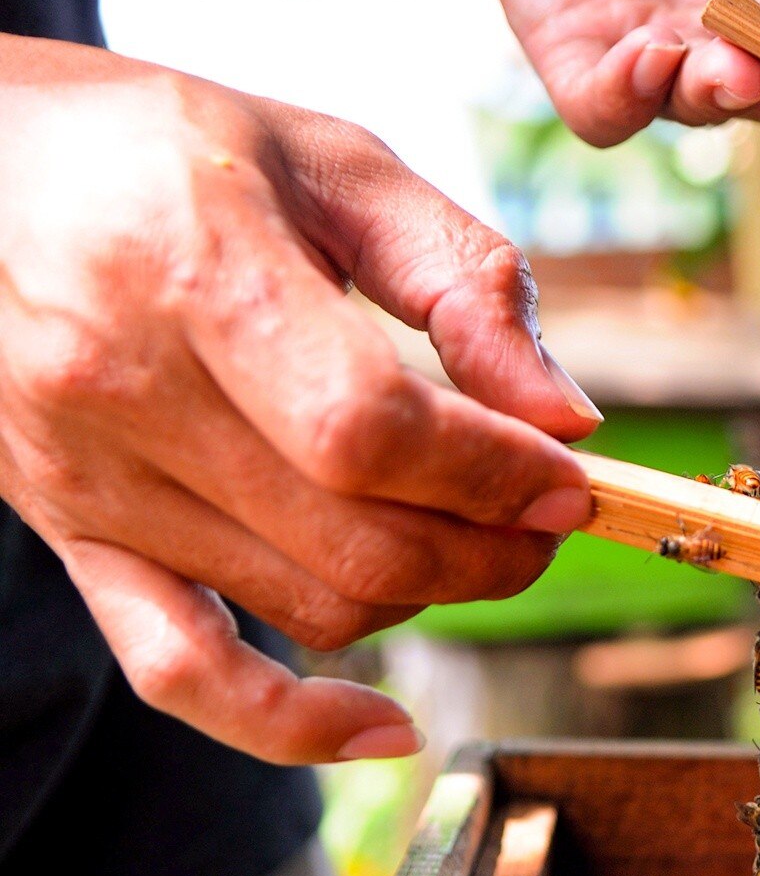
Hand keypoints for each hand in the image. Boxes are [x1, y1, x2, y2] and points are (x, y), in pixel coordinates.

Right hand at [0, 36, 602, 764]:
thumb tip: (567, 417)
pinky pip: (180, 673)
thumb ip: (465, 281)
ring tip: (482, 540)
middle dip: (492, 547)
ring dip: (430, 597)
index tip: (572, 477)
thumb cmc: (178, 148)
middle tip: (548, 513)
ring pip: (305, 602)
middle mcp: (123, 388)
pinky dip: (288, 725)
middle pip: (354, 535)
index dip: (495, 473)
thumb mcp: (338, 164)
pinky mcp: (73, 536)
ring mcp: (87, 479)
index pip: (371, 429)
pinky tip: (386, 727)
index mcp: (200, 269)